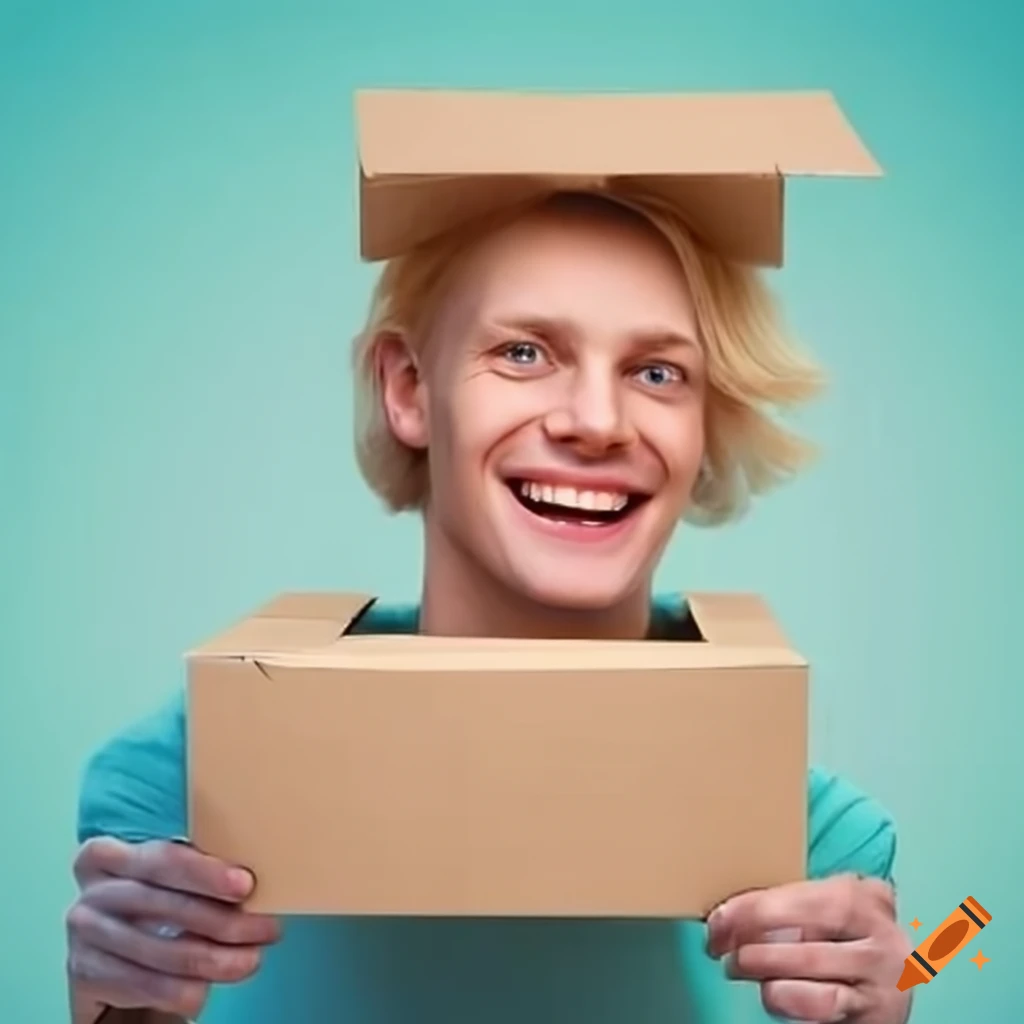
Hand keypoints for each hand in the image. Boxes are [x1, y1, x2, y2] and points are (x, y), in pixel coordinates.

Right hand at [67, 837, 280, 1019]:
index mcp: (107, 855)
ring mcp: (85, 937)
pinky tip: (208, 988)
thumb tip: (254, 882)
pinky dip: (186, 991)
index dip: (205, 874)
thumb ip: (194, 874)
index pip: (162, 860)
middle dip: (224, 921)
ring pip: (164, 953)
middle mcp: (91, 893)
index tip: (246, 885)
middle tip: (267, 929)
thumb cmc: (149, 906)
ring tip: (251, 960)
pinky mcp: (87, 976)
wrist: (103, 958)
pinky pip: (149, 987)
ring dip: (217, 961)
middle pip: (166, 906)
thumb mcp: (162, 882)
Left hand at [706, 873, 912, 1022]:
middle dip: (755, 945)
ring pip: (816, 982)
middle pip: (812, 939)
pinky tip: (771, 994)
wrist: (882, 989)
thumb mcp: (823, 913)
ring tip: (737, 968)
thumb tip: (726, 918)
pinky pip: (822, 1009)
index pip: (808, 899)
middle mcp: (885, 940)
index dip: (758, 908)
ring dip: (766, 975)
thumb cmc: (838, 939)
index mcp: (868, 900)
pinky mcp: (877, 1020)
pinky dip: (787, 1001)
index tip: (720, 918)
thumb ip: (789, 908)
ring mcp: (884, 985)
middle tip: (720, 948)